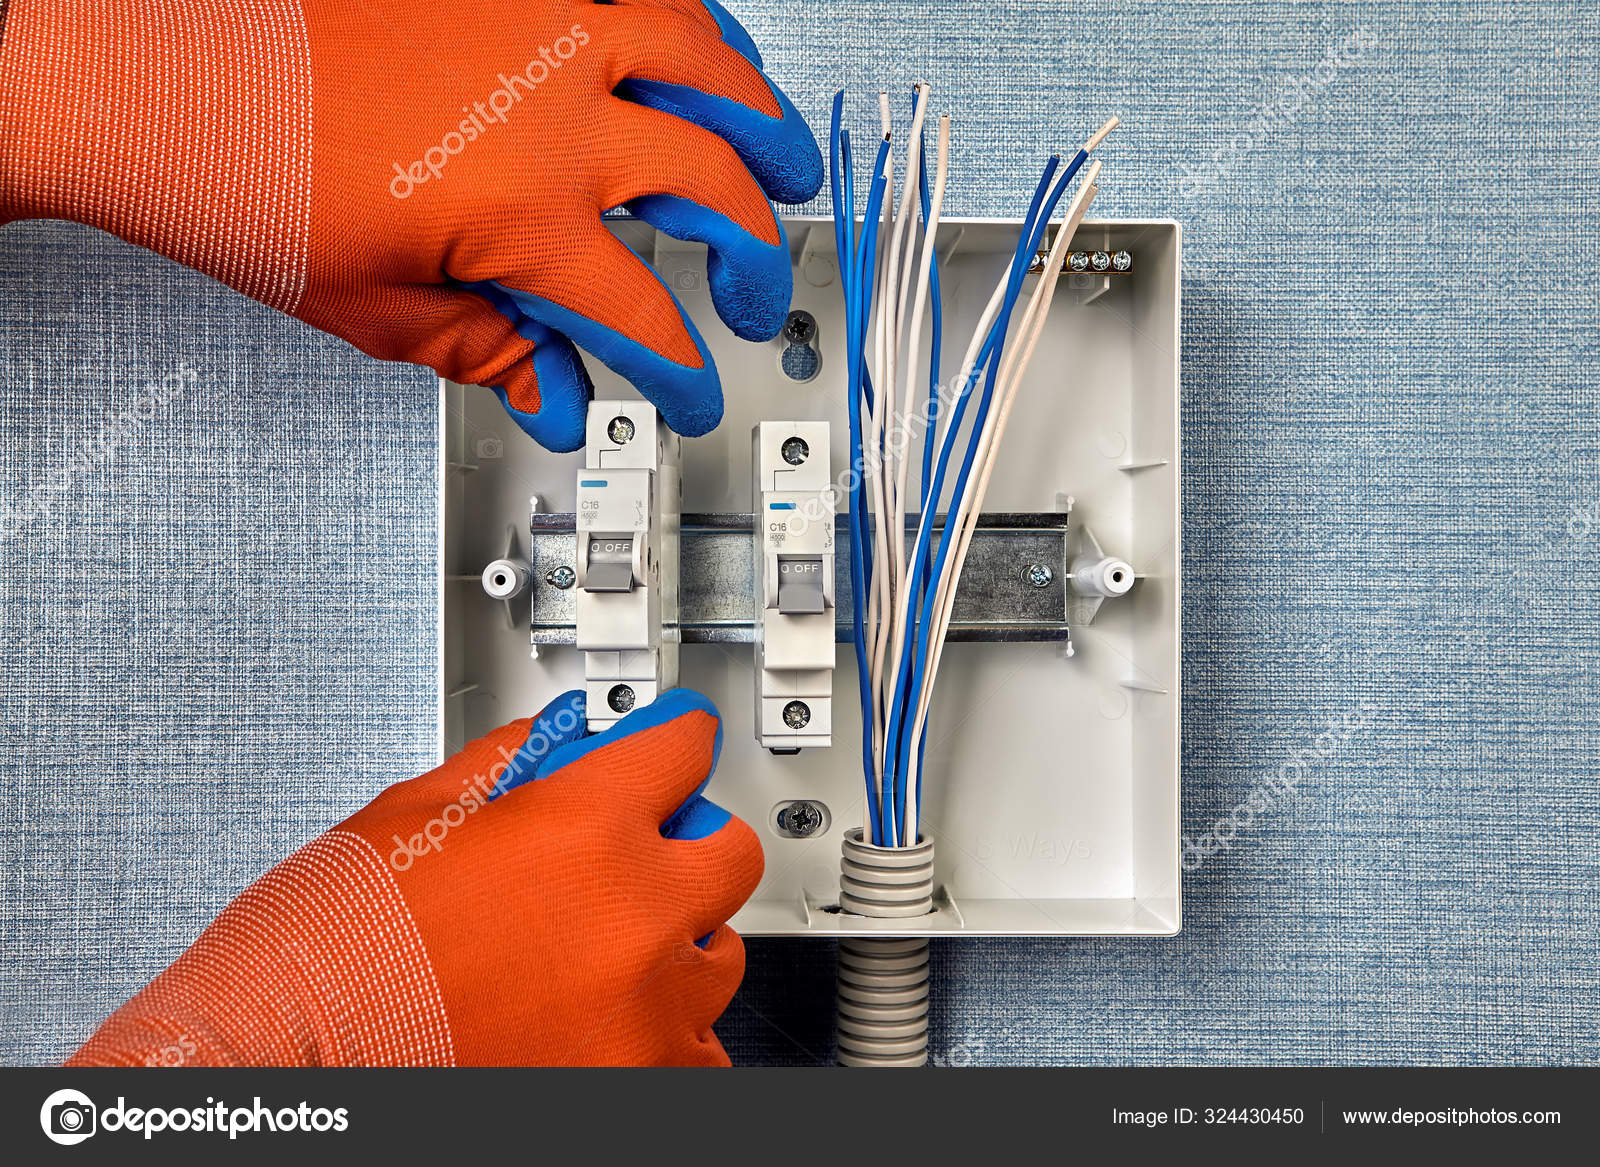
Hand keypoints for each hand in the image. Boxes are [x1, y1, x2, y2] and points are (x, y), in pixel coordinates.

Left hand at [0, 0, 822, 448]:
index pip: (644, 315)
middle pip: (712, 189)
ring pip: (706, 64)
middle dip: (752, 255)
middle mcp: (555, 111)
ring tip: (791, 159)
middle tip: (753, 287)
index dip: (680, 373)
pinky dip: (694, 30)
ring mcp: (543, 24)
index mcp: (522, 215)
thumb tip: (560, 396)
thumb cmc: (243, 179)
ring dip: (764, 122)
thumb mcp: (380, 309)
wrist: (154, 70)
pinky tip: (704, 55)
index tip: (686, 392)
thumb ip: (495, 354)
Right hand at [67, 689, 762, 1066]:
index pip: (683, 749)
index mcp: (584, 826)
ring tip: (601, 948)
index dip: (670, 740)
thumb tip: (553, 742)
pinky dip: (662, 1029)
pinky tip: (602, 1015)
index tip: (674, 745)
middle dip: (685, 840)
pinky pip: (697, 1047)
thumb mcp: (413, 812)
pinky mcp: (638, 1083)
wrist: (283, 1058)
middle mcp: (634, 914)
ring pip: (718, 955)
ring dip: (675, 940)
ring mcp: (645, 1009)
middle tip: (637, 849)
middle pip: (729, 849)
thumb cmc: (331, 947)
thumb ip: (507, 766)